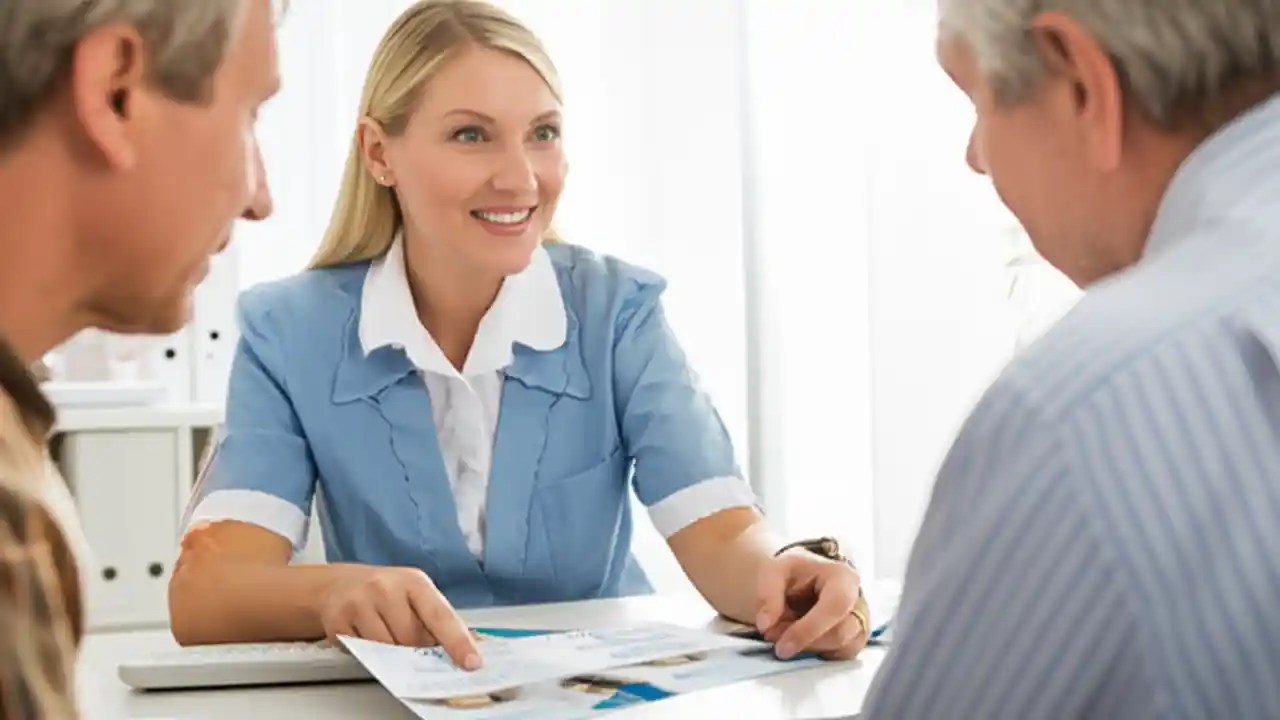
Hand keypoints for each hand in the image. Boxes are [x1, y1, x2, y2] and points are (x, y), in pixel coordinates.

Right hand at [318, 565, 481, 669]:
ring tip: (385, 632)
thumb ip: (436, 619)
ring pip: (387, 649)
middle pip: (412, 639)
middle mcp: (386, 588)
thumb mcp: (415, 594)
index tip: (471, 662)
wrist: (340, 584)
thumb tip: (463, 650)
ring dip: (391, 652)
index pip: (441, 615)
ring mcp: (360, 603)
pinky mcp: (338, 620)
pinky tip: (364, 633)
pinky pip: (362, 652)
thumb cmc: (386, 592)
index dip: (457, 641)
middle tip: (408, 638)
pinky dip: (368, 651)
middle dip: (415, 648)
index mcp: (414, 581)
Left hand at [754, 550, 867, 660]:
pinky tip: (798, 641)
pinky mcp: (854, 643)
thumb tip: (765, 624)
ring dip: (807, 650)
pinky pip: (837, 658)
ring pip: (839, 650)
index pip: (836, 606)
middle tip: (772, 637)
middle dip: (803, 642)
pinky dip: (814, 654)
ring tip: (781, 636)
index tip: (781, 646)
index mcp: (843, 578)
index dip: (809, 629)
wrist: (801, 582)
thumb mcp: (774, 573)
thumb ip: (768, 595)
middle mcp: (858, 603)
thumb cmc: (792, 575)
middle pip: (839, 634)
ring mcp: (860, 625)